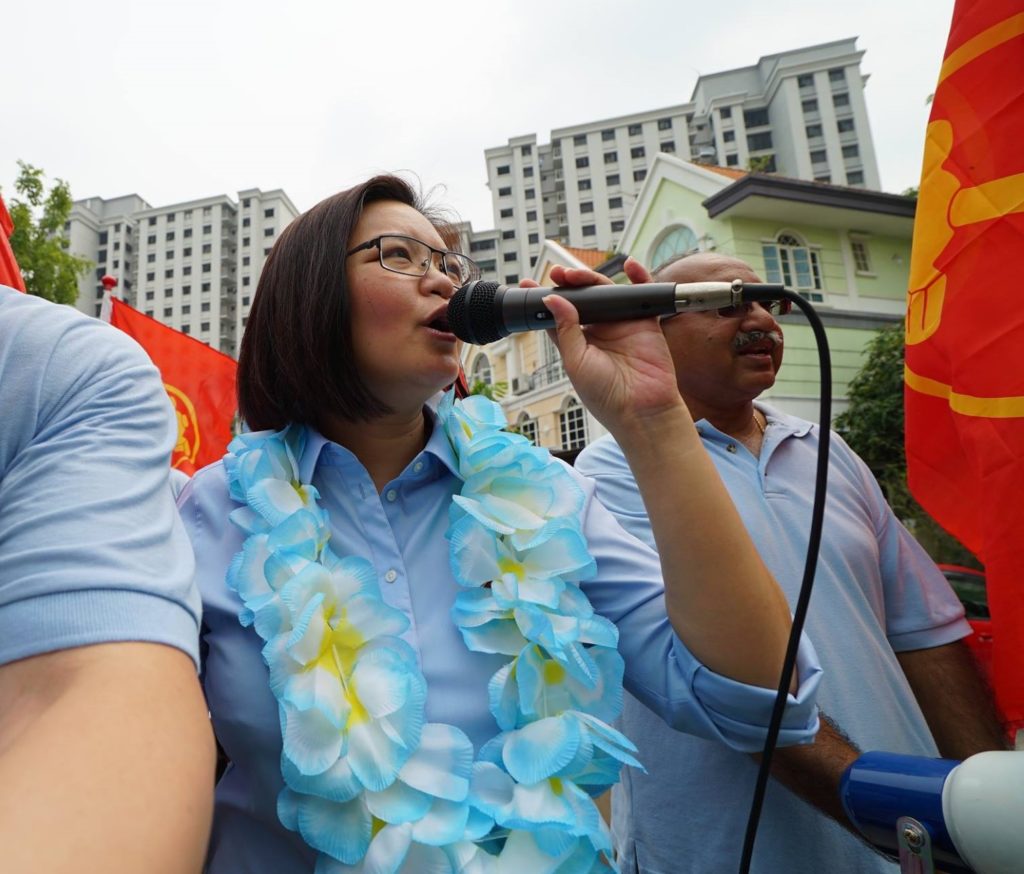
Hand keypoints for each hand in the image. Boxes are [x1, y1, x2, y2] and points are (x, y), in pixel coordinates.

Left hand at [523, 258, 685, 432]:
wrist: (640, 410)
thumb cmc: (605, 394)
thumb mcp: (575, 362)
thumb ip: (565, 330)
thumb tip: (552, 300)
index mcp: (578, 342)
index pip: (558, 315)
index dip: (544, 299)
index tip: (527, 284)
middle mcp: (599, 331)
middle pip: (582, 297)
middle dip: (568, 283)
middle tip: (555, 274)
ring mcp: (622, 324)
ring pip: (606, 291)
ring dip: (591, 278)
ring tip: (575, 274)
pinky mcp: (645, 322)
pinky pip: (642, 294)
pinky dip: (639, 277)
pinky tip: (630, 266)